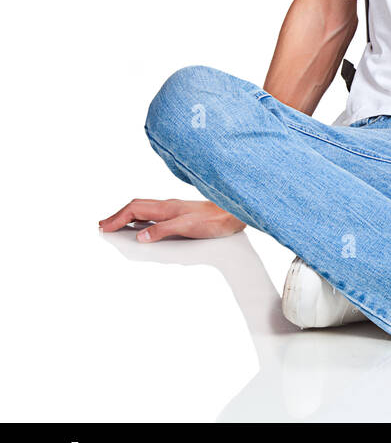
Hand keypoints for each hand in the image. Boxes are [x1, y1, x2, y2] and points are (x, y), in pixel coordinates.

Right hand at [99, 199, 245, 241]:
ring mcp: (175, 209)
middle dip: (118, 216)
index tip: (104, 227)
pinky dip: (141, 218)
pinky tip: (142, 225)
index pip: (134, 210)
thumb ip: (163, 230)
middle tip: (103, 225)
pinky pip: (154, 213)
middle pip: (136, 207)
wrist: (235, 213)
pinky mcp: (182, 214)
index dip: (117, 218)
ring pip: (145, 209)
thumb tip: (140, 236)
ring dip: (128, 216)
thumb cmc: (215, 220)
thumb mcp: (187, 227)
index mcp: (166, 207)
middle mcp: (168, 205)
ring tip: (117, 225)